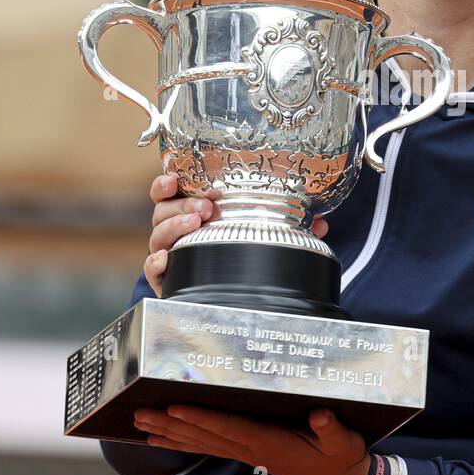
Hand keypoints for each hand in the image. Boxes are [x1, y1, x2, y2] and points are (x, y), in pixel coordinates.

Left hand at [133, 405, 370, 474]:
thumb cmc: (341, 457)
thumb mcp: (343, 441)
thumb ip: (331, 428)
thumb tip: (321, 414)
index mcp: (269, 442)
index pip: (229, 427)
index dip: (201, 418)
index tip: (175, 408)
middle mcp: (252, 449)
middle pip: (204, 436)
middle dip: (171, 424)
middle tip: (140, 413)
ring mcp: (247, 453)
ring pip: (201, 442)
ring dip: (170, 433)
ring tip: (142, 423)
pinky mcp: (248, 453)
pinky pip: (209, 447)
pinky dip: (184, 441)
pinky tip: (163, 439)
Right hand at [144, 173, 330, 295]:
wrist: (225, 297)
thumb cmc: (237, 252)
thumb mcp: (260, 233)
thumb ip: (286, 224)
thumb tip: (321, 223)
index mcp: (191, 211)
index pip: (169, 191)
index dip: (167, 181)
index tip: (174, 177)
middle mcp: (175, 229)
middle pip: (163, 210)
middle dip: (183, 204)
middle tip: (206, 207)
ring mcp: (170, 253)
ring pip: (158, 234)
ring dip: (174, 226)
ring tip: (196, 223)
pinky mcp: (167, 279)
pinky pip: (153, 268)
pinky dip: (157, 261)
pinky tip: (168, 258)